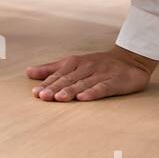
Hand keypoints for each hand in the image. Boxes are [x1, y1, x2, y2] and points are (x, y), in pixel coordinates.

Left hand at [26, 46, 157, 101]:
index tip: (36, 93)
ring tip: (59, 98)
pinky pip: (103, 87)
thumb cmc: (97, 64)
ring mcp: (101, 74)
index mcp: (75, 64)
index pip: (59, 75)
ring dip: (71, 91)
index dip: (47, 83)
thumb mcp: (72, 63)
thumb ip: (51, 69)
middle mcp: (86, 68)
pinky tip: (84, 98)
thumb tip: (28, 73)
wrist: (129, 59)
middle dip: (55, 88)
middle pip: (69, 79)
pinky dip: (93, 92)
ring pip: (83, 83)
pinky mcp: (115, 81)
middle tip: (43, 96)